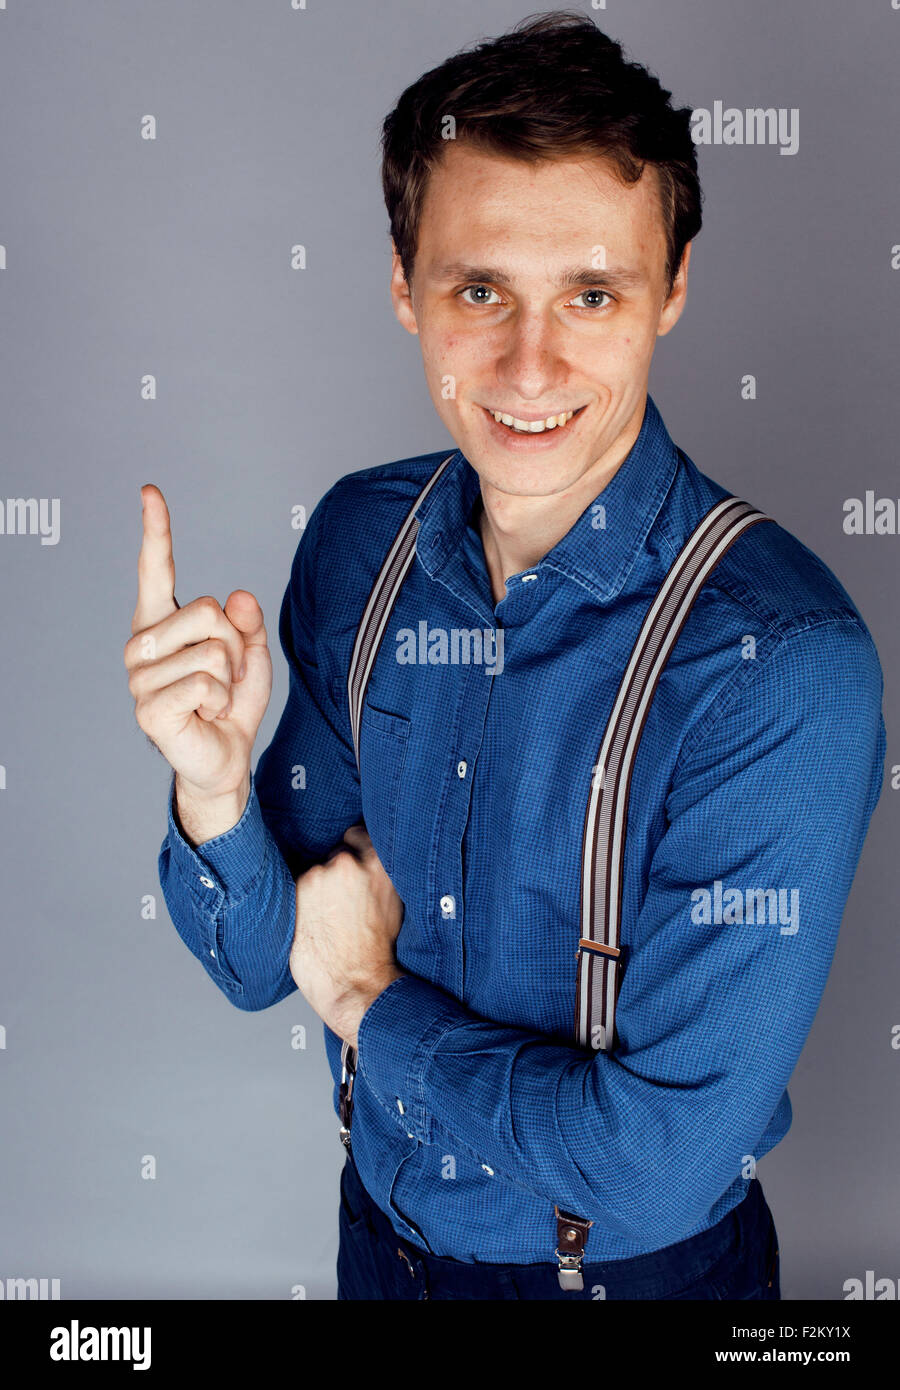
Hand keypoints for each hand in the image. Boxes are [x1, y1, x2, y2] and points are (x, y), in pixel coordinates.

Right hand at [124, 484, 271, 800]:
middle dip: (235, 645)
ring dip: (229, 678)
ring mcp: (140, 677)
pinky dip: (220, 702)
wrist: (224, 760)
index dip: (155, 530)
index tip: (150, 492)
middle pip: (208, 611)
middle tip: (225, 678)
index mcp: (161, 624)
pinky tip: (205, 716)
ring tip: (214, 699)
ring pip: (211, 649)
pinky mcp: (148, 707)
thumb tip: (238, 597)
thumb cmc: (230, 706)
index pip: (155, 570)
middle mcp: (142, 644)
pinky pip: (206, 683)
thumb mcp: (251, 655)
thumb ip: (247, 623)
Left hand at [289, 824, 405, 1047]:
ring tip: (328, 917)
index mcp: (380, 863)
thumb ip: (380, 875)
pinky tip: (314, 921)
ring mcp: (322, 873)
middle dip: (337, 872)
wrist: (356, 984)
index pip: (358, 833)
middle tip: (341, 901)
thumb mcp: (394, 904)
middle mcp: (350, 861)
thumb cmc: (376, 952)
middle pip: (335, 852)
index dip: (354, 849)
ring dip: (318, 887)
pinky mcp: (299, 889)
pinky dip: (303, 900)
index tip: (352, 864)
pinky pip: (299, 887)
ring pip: (316, 870)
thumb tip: (367, 858)